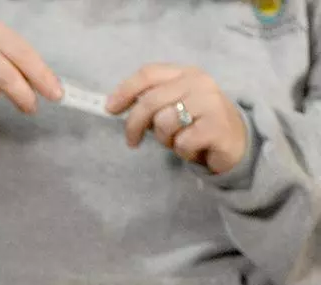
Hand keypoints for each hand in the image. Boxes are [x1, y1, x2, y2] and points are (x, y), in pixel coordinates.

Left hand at [105, 64, 247, 174]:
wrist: (236, 140)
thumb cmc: (197, 122)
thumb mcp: (173, 106)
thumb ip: (151, 101)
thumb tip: (114, 105)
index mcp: (185, 73)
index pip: (148, 73)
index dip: (125, 90)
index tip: (110, 108)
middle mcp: (199, 83)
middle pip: (150, 101)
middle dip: (134, 125)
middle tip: (132, 141)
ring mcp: (210, 102)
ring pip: (164, 122)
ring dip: (164, 139)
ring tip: (178, 140)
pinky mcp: (217, 126)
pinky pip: (182, 141)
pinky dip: (182, 150)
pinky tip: (194, 147)